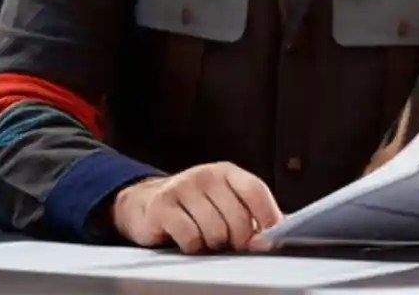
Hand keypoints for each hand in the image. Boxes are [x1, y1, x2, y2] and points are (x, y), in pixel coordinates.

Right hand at [111, 162, 282, 253]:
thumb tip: (273, 236)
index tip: (267, 238)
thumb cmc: (193, 206)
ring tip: (204, 238)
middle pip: (238, 218)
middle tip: (228, 242)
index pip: (254, 190)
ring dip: (213, 245)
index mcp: (226, 172)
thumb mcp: (223, 201)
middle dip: (238, 240)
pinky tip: (188, 240)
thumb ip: (250, 215)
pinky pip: (191, 238)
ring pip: (216, 232)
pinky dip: (193, 246)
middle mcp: (205, 175)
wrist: (145, 202)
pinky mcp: (162, 207)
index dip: (267, 217)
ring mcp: (182, 188)